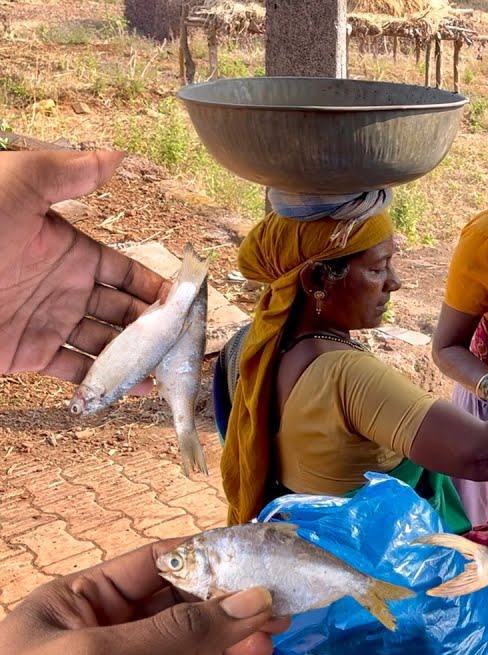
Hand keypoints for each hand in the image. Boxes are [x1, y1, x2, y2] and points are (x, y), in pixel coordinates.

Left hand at [0, 150, 168, 390]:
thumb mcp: (20, 184)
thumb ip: (69, 174)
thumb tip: (115, 155)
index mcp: (69, 250)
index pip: (127, 273)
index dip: (159, 288)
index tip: (188, 303)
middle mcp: (63, 288)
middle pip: (124, 312)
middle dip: (156, 328)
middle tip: (188, 344)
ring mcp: (46, 322)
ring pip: (106, 344)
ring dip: (138, 357)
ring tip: (171, 371)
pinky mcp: (25, 353)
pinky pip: (75, 371)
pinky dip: (106, 382)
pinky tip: (136, 388)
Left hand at [0, 538, 288, 654]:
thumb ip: (175, 631)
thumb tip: (253, 602)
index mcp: (77, 602)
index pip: (152, 563)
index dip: (203, 554)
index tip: (254, 549)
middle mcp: (108, 631)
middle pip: (182, 599)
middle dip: (230, 591)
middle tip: (280, 585)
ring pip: (198, 640)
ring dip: (240, 628)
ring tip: (281, 616)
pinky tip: (259, 647)